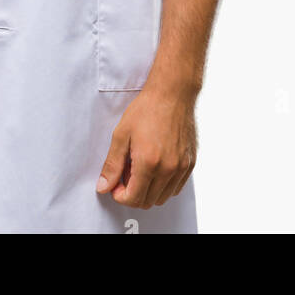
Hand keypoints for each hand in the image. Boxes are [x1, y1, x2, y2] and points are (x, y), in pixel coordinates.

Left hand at [95, 80, 197, 208]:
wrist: (173, 93)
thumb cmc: (147, 109)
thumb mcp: (121, 134)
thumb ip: (112, 164)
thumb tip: (103, 187)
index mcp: (148, 162)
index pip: (133, 199)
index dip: (120, 195)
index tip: (116, 184)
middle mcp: (168, 169)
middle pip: (148, 202)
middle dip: (133, 194)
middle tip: (126, 175)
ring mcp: (182, 167)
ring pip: (163, 198)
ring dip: (149, 191)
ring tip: (141, 169)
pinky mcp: (191, 163)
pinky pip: (176, 188)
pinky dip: (164, 185)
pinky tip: (156, 167)